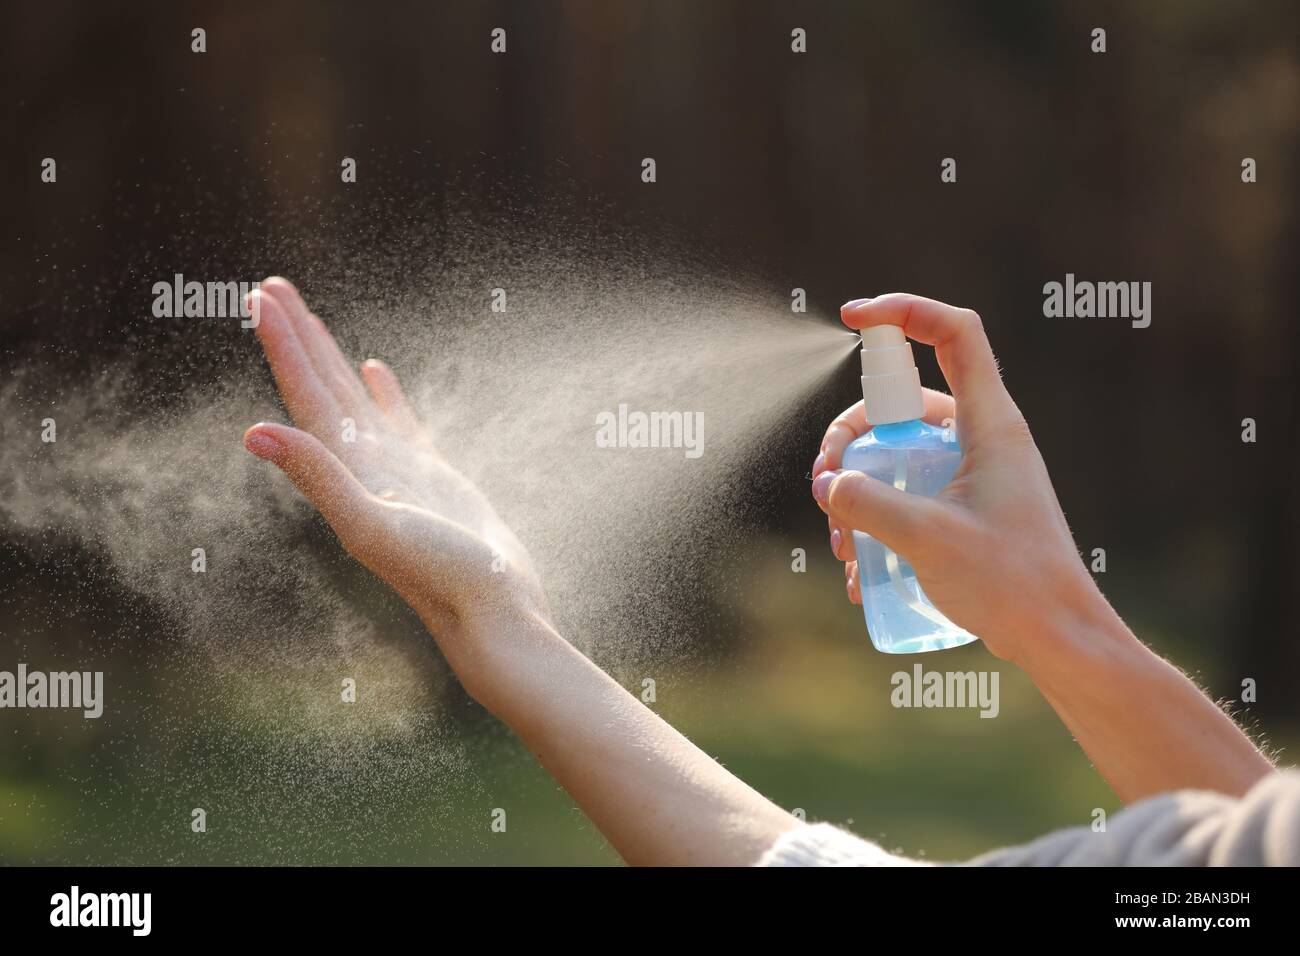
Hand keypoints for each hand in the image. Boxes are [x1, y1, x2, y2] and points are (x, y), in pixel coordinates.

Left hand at [239, 283, 794, 863]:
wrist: (493, 613)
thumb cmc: (441, 576)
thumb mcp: (374, 527)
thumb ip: (319, 476)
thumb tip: (253, 432)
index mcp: (347, 472)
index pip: (305, 395)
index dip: (284, 346)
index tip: (262, 297)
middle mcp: (364, 467)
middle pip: (320, 388)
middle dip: (297, 338)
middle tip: (271, 286)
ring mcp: (396, 470)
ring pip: (354, 400)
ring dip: (329, 359)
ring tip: (310, 319)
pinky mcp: (431, 476)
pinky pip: (399, 421)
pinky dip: (383, 392)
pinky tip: (375, 370)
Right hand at [810, 293, 1103, 664]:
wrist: (1059, 639)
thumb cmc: (1011, 583)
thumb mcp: (928, 537)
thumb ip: (868, 503)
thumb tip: (829, 484)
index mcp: (990, 424)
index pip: (953, 334)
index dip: (904, 311)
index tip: (853, 317)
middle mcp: (982, 439)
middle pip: (902, 404)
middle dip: (851, 437)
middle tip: (824, 483)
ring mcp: (973, 476)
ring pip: (897, 455)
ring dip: (857, 491)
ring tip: (840, 546)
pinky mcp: (965, 511)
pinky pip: (908, 496)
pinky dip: (876, 523)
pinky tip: (859, 574)